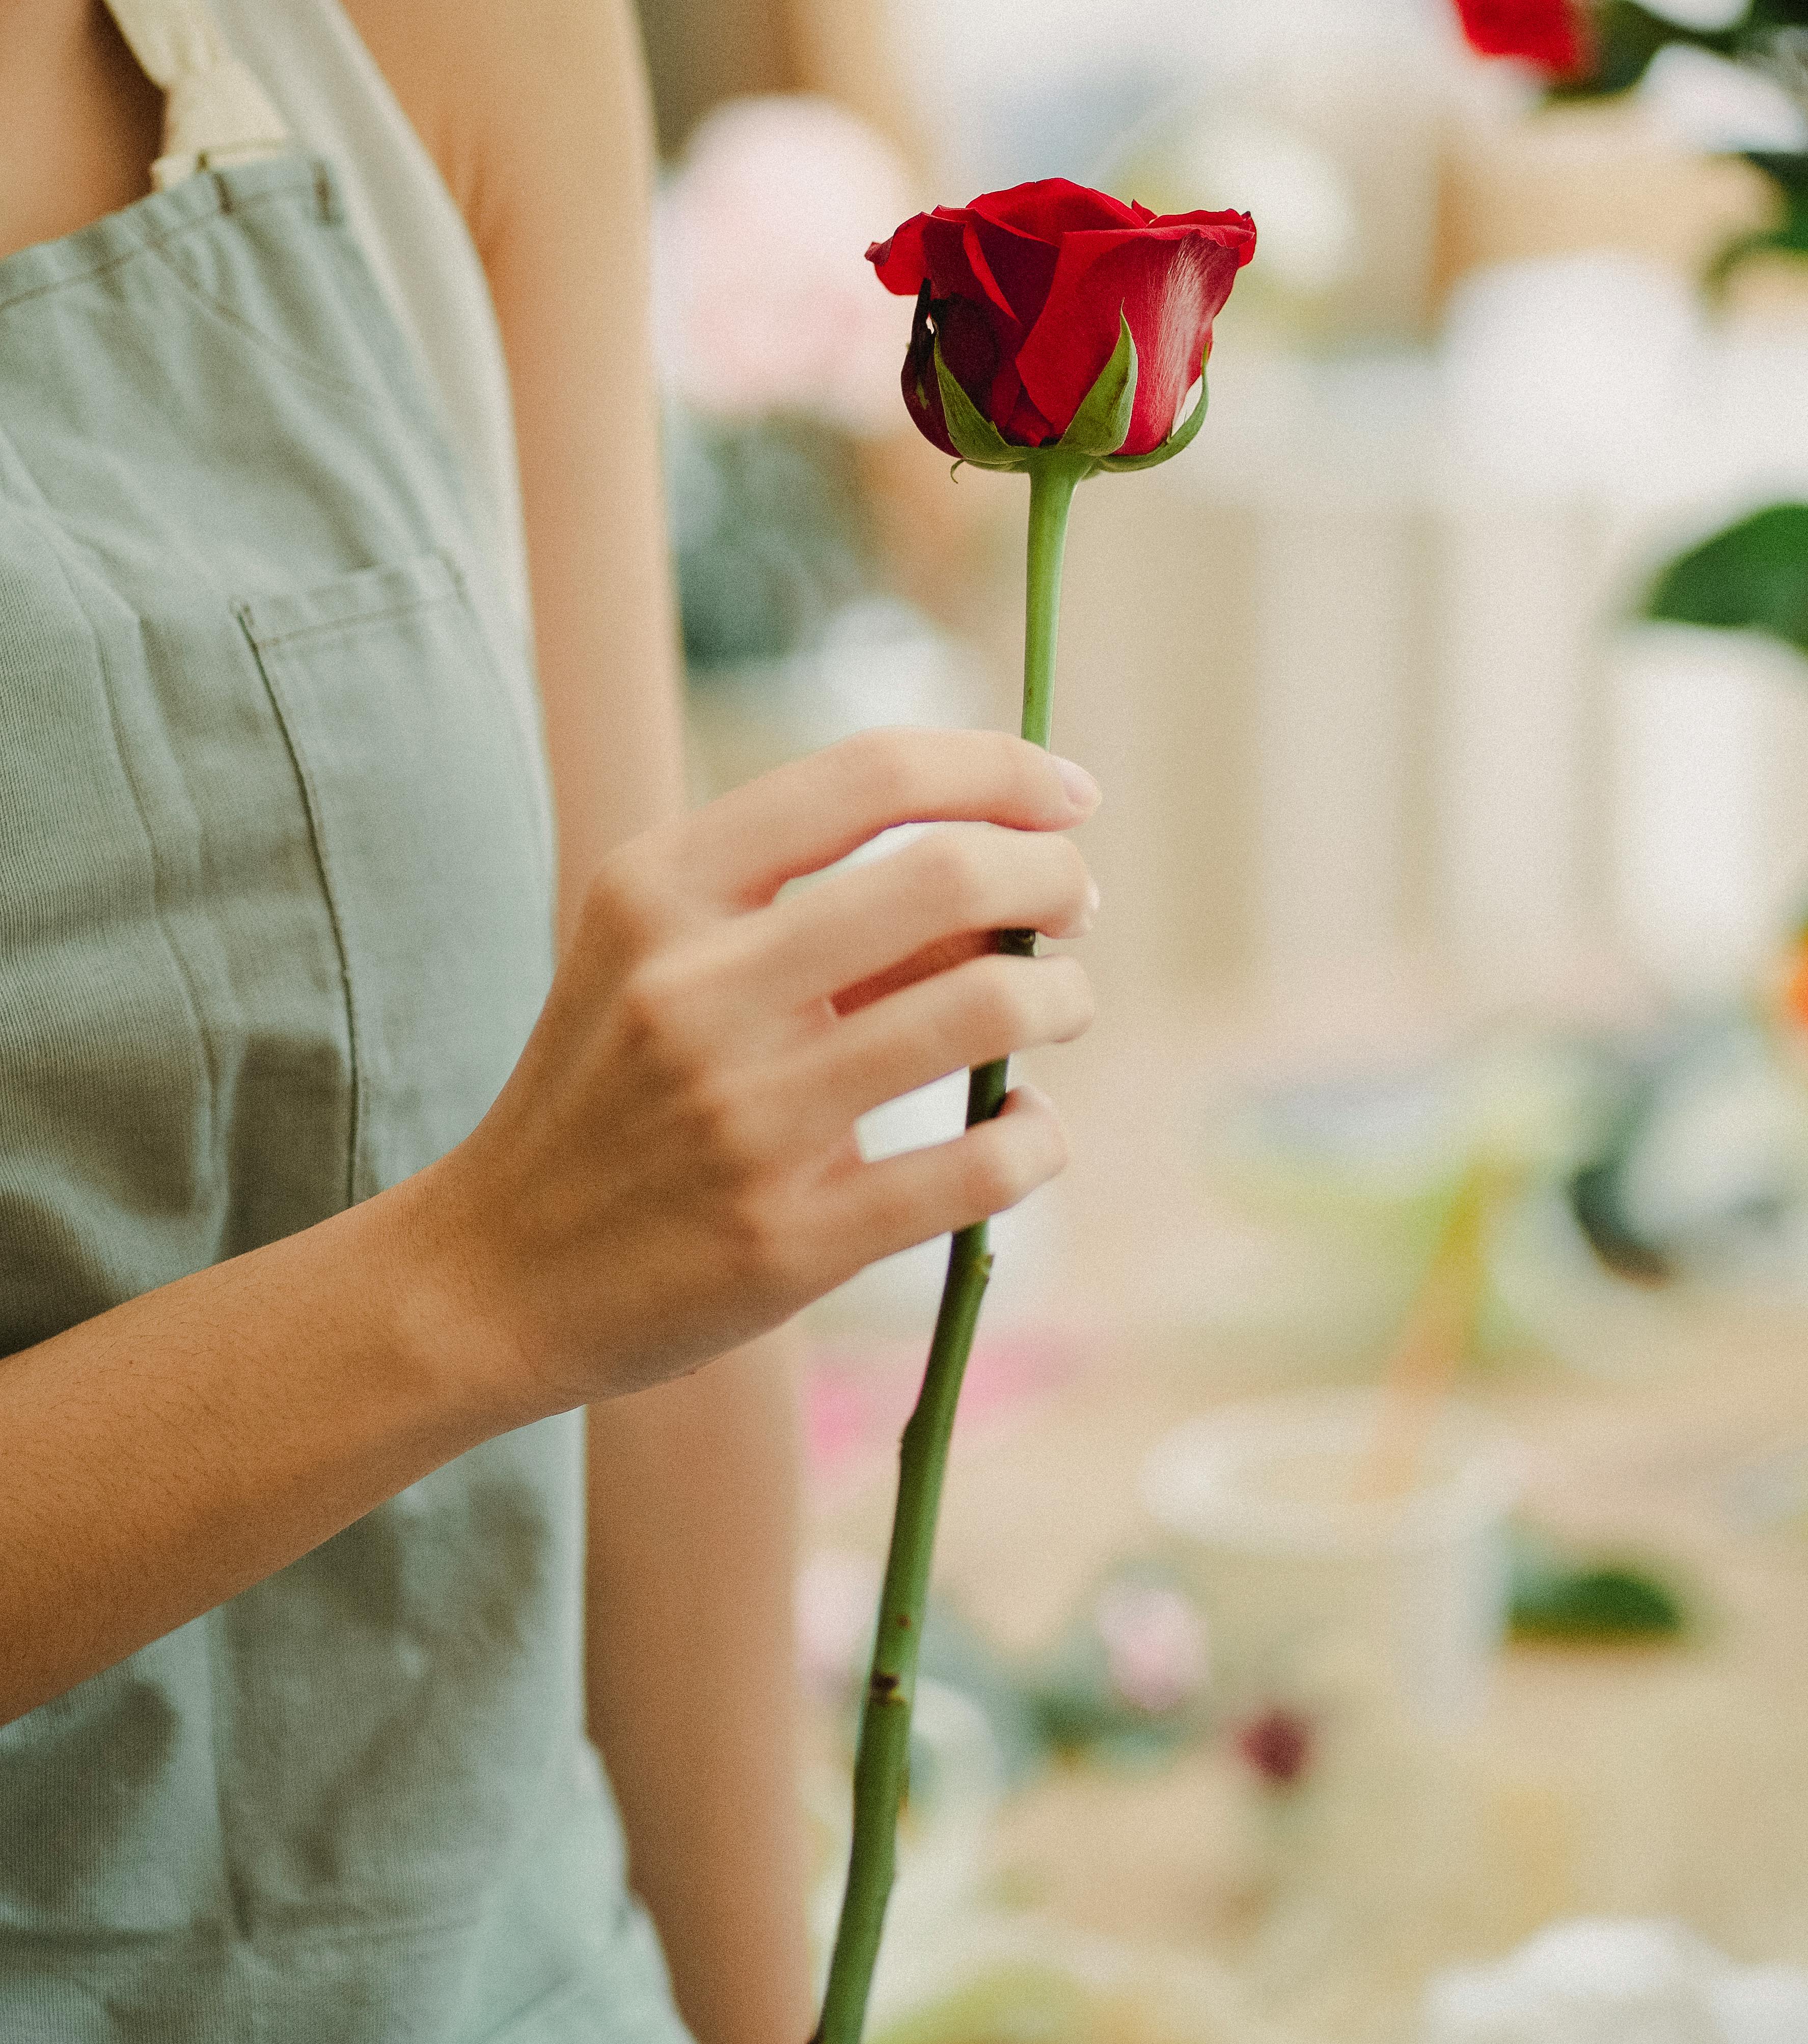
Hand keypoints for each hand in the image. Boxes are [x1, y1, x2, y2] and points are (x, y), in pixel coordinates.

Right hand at [419, 730, 1098, 1414]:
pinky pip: (980, 1165)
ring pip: (985, 1010)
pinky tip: (1024, 1130)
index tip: (1069, 794)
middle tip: (1076, 906)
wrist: (494, 1276)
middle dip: (1054, 877)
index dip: (1001, 768)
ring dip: (1062, 999)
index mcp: (660, 889)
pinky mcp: (789, 1240)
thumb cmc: (610, 1092)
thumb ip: (812, 902)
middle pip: (949, 876)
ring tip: (1058, 1009)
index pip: (869, 774)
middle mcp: (697, 990)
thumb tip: (1010, 862)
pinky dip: (1038, 1138)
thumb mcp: (665, 959)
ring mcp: (745, 1119)